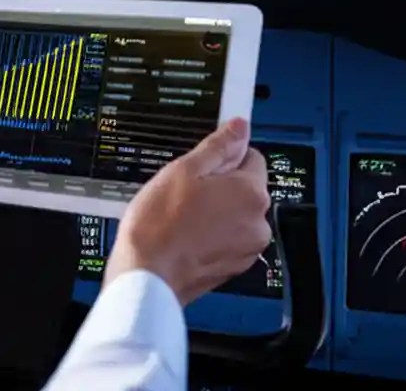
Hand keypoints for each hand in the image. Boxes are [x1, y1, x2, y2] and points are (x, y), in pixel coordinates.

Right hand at [105, 117, 270, 305]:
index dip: (224, 158)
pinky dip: (213, 235)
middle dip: (220, 186)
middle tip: (184, 192)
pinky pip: (229, 239)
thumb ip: (217, 147)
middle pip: (245, 188)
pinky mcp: (235, 267)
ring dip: (216, 211)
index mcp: (251, 192)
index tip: (201, 165)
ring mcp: (249, 248)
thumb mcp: (182, 171)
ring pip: (236, 214)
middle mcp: (259, 221)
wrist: (146, 276)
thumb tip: (240, 128)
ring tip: (182, 216)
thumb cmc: (158, 225)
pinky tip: (185, 235)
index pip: (251, 157)